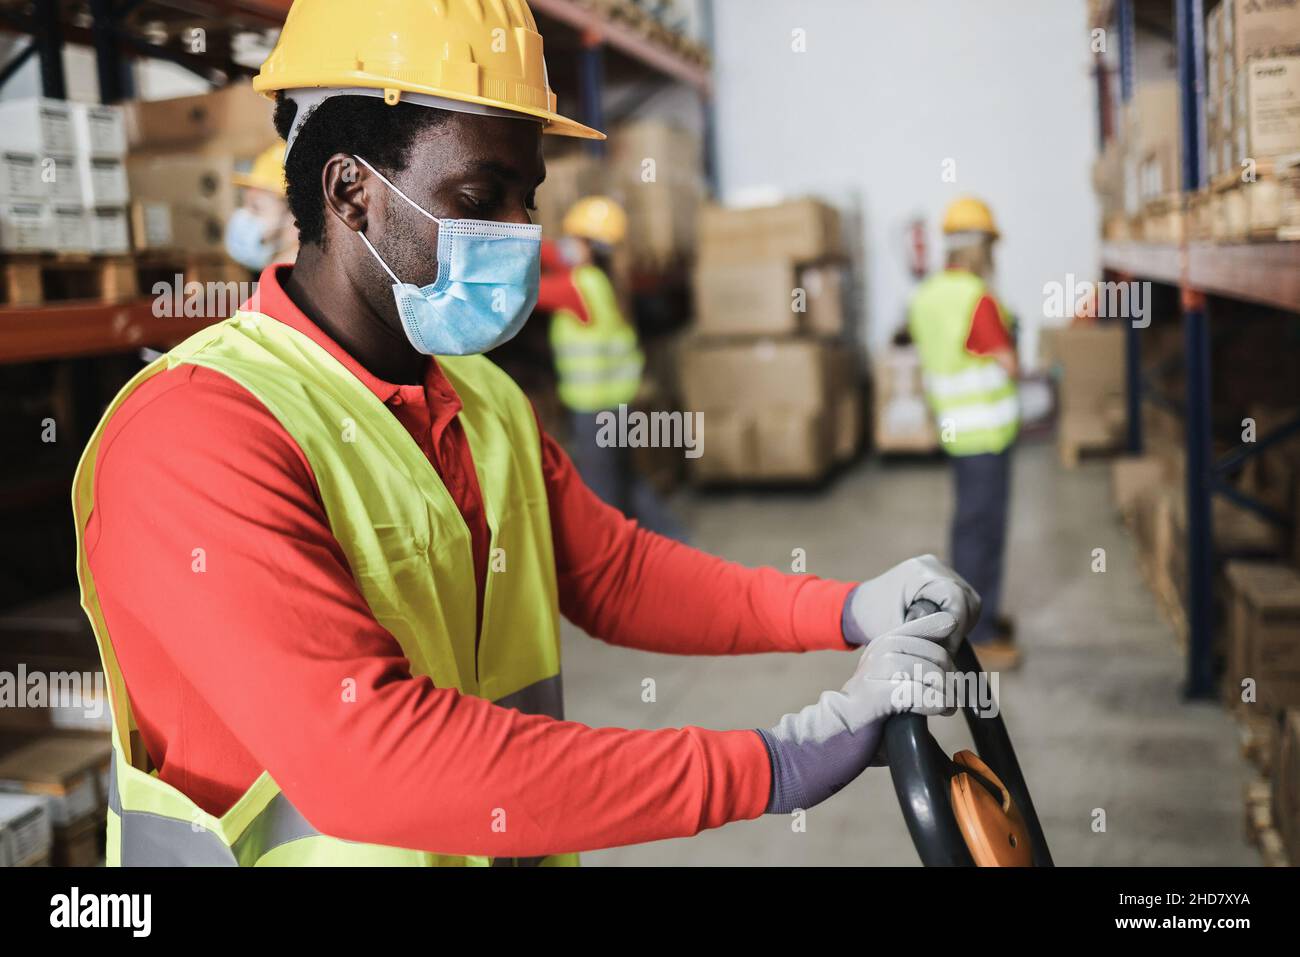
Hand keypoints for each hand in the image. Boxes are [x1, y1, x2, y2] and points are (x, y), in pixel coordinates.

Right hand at [757, 611, 957, 813]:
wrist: (832, 737)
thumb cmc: (868, 718)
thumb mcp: (894, 686)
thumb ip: (919, 675)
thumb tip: (957, 677)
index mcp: (885, 643)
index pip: (926, 624)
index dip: (944, 635)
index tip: (952, 658)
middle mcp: (881, 650)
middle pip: (936, 653)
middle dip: (950, 678)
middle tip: (949, 697)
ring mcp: (877, 669)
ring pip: (930, 672)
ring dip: (945, 693)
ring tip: (945, 706)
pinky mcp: (877, 693)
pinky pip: (919, 693)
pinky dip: (934, 704)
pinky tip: (936, 711)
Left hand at [841, 554, 979, 653]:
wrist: (857, 608)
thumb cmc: (870, 619)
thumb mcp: (896, 632)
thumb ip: (924, 638)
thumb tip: (949, 652)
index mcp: (919, 572)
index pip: (955, 598)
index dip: (956, 626)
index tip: (947, 649)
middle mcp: (932, 565)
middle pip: (966, 598)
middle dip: (960, 627)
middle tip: (946, 648)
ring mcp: (937, 570)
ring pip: (968, 600)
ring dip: (960, 623)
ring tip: (943, 641)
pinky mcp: (939, 579)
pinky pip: (960, 600)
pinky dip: (955, 617)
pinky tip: (941, 630)